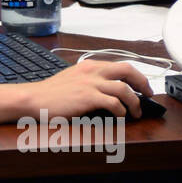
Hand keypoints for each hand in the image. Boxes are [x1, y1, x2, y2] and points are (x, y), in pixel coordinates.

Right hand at [29, 59, 152, 119]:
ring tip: (136, 113)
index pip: (120, 65)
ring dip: (135, 102)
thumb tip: (106, 90)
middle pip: (127, 70)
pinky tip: (120, 117)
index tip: (142, 86)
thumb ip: (88, 80)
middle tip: (148, 95)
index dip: (135, 75)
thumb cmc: (49, 93)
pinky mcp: (87, 97)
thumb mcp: (71, 79)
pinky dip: (121, 111)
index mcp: (89, 65)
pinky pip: (113, 103)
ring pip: (124, 88)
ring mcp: (90, 83)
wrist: (33, 99)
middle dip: (143, 82)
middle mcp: (92, 71)